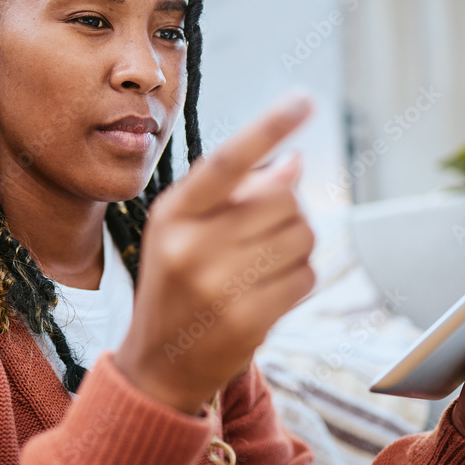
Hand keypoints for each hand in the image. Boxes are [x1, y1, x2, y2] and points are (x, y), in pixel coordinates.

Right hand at [113, 95, 316, 413]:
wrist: (159, 365)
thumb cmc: (178, 283)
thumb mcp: (186, 228)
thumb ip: (237, 191)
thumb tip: (295, 162)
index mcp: (172, 212)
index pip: (227, 160)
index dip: (269, 126)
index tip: (305, 99)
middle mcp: (190, 246)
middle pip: (283, 198)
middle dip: (290, 209)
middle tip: (270, 230)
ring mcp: (218, 286)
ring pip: (302, 235)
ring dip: (298, 244)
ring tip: (265, 264)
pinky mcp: (247, 321)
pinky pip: (305, 276)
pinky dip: (299, 277)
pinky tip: (270, 290)